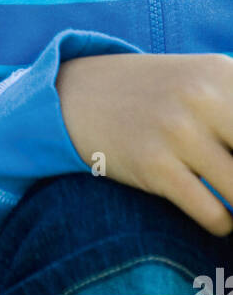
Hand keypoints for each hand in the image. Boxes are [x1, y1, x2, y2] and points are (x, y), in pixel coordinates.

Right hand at [56, 52, 232, 235]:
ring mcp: (177, 131)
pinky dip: (222, 223)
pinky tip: (213, 210)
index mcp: (221, 72)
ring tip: (228, 196)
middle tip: (231, 176)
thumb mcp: (201, 79)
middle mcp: (202, 96)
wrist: (77, 95)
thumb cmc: (153, 93)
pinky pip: (215, 215)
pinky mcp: (154, 165)